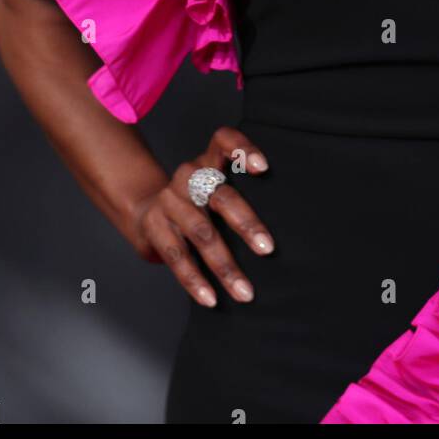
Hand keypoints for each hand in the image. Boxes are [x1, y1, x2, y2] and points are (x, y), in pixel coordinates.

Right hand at [131, 126, 274, 306]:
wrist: (147, 213)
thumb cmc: (199, 204)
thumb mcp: (216, 189)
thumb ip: (242, 195)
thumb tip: (291, 229)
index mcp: (209, 161)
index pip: (224, 140)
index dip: (242, 150)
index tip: (263, 168)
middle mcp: (189, 176)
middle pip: (220, 195)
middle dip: (245, 223)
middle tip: (267, 249)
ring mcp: (169, 200)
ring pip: (201, 233)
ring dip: (224, 266)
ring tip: (245, 292)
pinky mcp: (154, 226)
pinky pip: (177, 256)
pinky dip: (195, 280)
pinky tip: (211, 298)